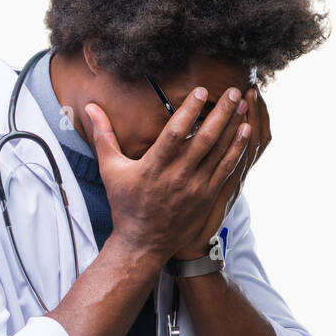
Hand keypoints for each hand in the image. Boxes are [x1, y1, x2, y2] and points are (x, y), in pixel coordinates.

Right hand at [84, 85, 253, 266]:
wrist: (143, 244)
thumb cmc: (125, 205)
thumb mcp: (111, 170)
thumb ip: (104, 136)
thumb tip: (90, 107)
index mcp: (154, 167)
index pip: (176, 133)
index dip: (190, 110)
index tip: (203, 91)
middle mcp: (177, 176)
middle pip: (204, 139)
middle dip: (221, 113)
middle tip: (233, 92)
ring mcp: (195, 188)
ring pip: (219, 153)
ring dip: (233, 127)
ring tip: (243, 106)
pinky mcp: (206, 197)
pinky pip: (226, 169)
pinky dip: (237, 150)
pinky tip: (245, 132)